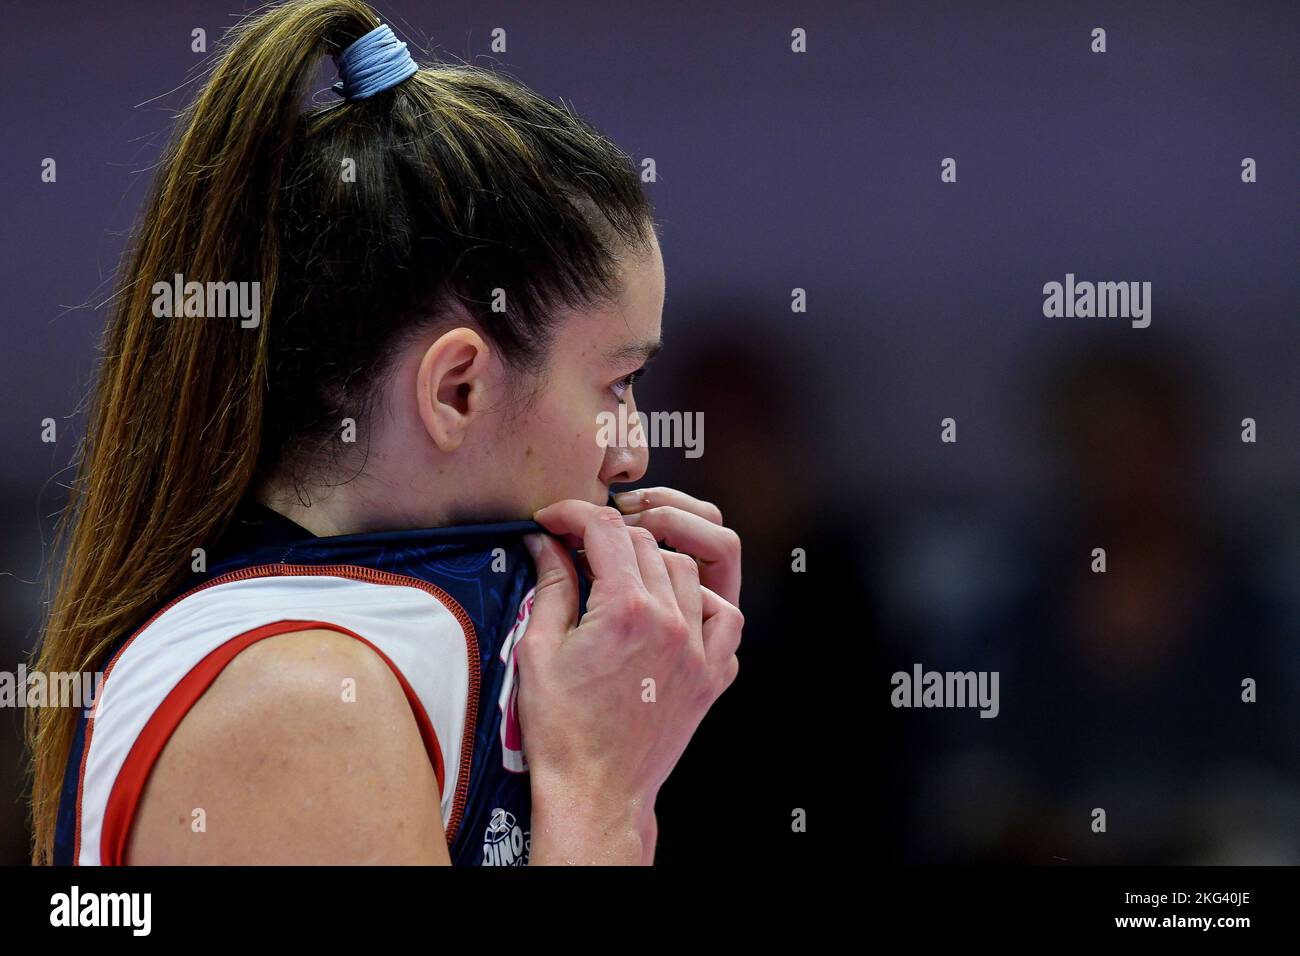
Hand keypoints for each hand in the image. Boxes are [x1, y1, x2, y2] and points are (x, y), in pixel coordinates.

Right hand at [519, 500, 742, 833]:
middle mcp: (670, 623)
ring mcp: (699, 649)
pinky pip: (726, 617)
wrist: (595, 790)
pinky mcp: (713, 675)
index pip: (605, 530)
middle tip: (579, 550)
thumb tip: (545, 545)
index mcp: (624, 611)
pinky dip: (703, 602)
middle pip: (645, 543)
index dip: (574, 515)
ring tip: (623, 580)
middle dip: (607, 537)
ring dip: (653, 563)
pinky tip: (674, 608)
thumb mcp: (538, 650)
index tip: (556, 522)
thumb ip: (549, 586)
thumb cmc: (564, 732)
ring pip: (687, 570)